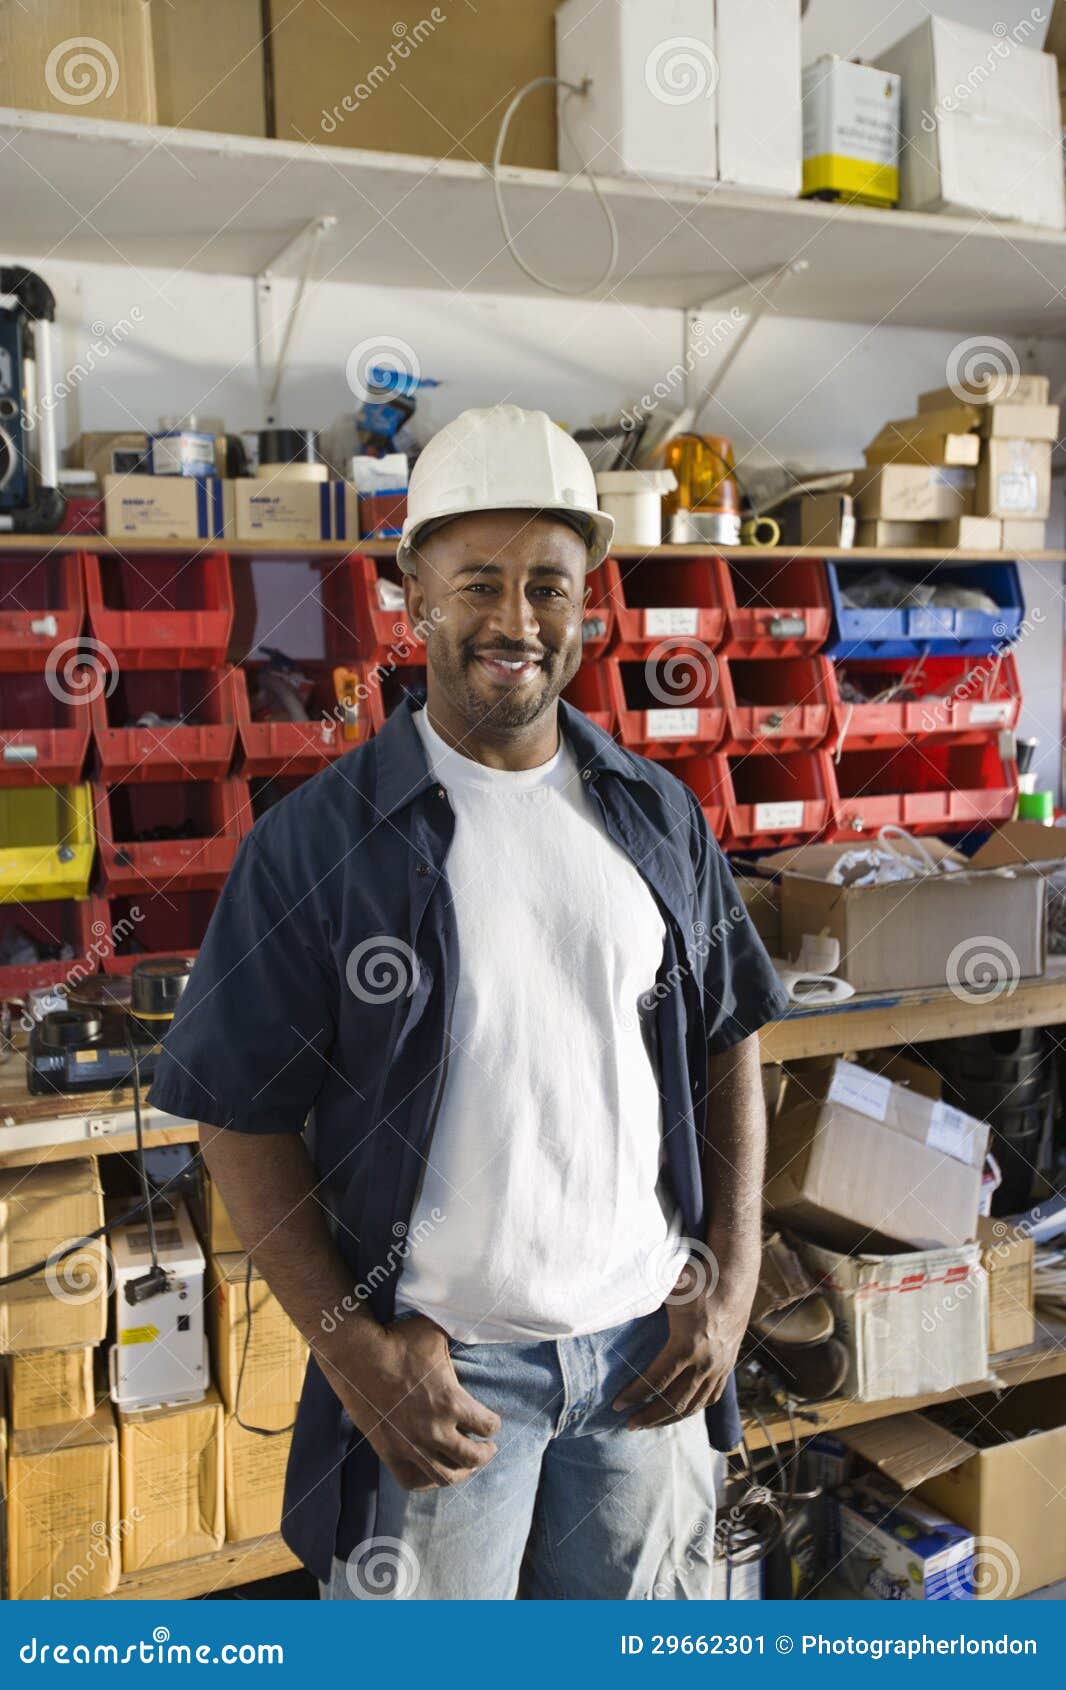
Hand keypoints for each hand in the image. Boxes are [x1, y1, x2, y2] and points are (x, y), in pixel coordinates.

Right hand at [321, 1312, 500, 1490]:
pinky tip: (434, 1474)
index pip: (487, 1425)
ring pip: (446, 1476)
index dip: (494, 1424)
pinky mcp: (389, 1452)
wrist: (357, 1356)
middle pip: (472, 1457)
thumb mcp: (436, 1335)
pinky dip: (428, 1482)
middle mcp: (434, 1430)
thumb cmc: (398, 1341)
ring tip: (466, 1466)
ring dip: (462, 1472)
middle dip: (485, 1454)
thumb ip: (458, 1341)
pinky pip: (413, 1481)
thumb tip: (475, 1327)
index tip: (493, 1423)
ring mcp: (410, 1445)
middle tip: (488, 1449)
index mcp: (451, 1402)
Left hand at [612, 1259, 754, 1430]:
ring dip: (668, 1419)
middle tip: (628, 1424)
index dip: (635, 1395)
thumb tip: (611, 1297)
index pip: (656, 1380)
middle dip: (649, 1416)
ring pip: (693, 1405)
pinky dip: (692, 1410)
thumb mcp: (668, 1287)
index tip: (616, 1405)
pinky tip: (677, 1413)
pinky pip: (709, 1399)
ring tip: (647, 1424)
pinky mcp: (727, 1368)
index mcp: (686, 1344)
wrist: (734, 1280)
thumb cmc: (696, 1280)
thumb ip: (643, 1295)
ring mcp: (718, 1368)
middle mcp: (704, 1362)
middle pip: (674, 1402)